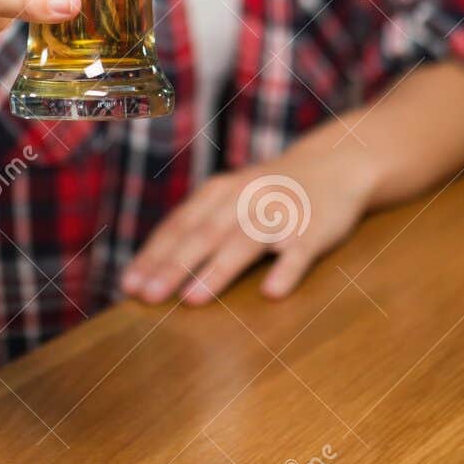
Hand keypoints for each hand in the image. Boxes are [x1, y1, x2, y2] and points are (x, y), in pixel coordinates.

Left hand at [119, 138, 374, 304]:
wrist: (335, 164)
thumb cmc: (269, 191)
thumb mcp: (231, 195)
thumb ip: (199, 223)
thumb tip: (152, 268)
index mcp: (220, 191)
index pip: (179, 225)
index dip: (153, 255)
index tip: (128, 285)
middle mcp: (245, 198)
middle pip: (204, 234)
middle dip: (173, 266)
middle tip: (148, 296)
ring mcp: (280, 212)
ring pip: (245, 241)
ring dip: (217, 270)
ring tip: (191, 299)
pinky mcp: (313, 229)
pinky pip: (299, 252)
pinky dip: (285, 271)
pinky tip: (270, 292)